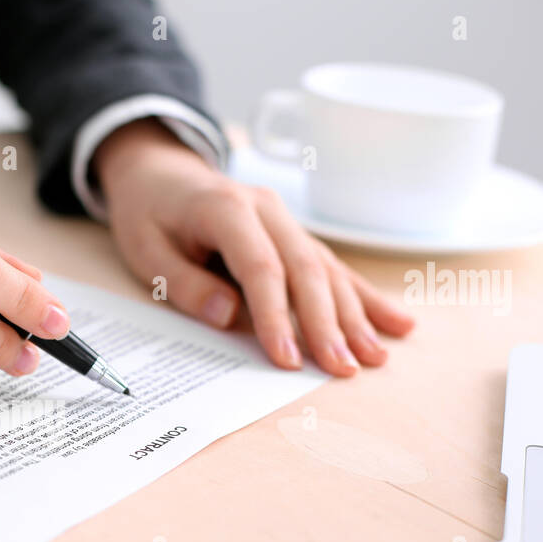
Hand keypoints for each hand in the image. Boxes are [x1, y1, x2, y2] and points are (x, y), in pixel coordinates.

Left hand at [94, 119, 413, 374]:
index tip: (287, 359)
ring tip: (376, 357)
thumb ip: (186, 284)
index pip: (260, 269)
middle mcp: (266, 210)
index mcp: (226, 209)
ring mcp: (285, 221)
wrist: (159, 172)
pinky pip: (332, 267)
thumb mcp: (146, 251)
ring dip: (354, 315)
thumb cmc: (149, 215)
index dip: (276, 316)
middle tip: (343, 369)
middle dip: (327, 323)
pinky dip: (363, 297)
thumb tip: (229, 316)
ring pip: (327, 269)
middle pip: (305, 270)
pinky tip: (396, 322)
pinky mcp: (294, 235)